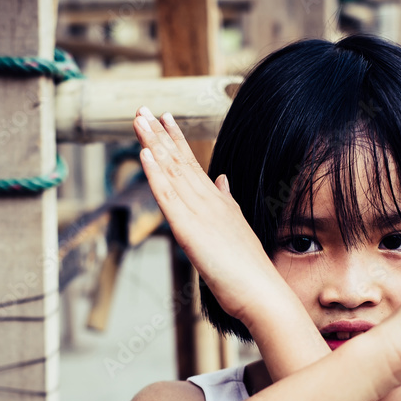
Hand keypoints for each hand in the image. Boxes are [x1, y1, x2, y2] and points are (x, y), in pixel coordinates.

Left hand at [133, 107, 293, 325]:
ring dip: (152, 143)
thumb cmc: (249, 270)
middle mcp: (208, 201)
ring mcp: (198, 213)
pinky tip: (143, 153)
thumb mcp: (237, 228)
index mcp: (218, 202)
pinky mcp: (188, 230)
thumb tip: (222, 180)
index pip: (193, 165)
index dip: (176, 140)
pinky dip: (154, 173)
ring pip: (171, 172)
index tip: (164, 117)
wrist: (262, 292)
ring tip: (138, 119)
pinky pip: (167, 197)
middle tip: (141, 108)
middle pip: (178, 161)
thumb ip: (227, 202)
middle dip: (158, 133)